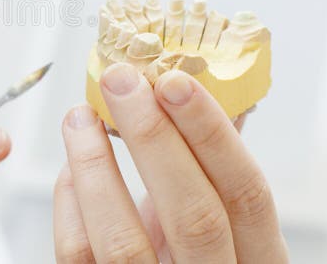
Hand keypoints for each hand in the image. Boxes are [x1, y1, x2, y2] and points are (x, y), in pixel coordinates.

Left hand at [53, 63, 288, 262]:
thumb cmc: (191, 258)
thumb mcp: (218, 221)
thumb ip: (211, 167)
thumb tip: (206, 89)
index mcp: (257, 261)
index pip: (248, 197)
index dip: (212, 135)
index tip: (174, 81)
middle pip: (193, 216)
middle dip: (154, 138)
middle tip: (121, 81)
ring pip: (122, 241)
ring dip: (96, 165)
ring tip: (79, 116)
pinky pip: (78, 253)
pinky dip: (70, 201)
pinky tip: (71, 167)